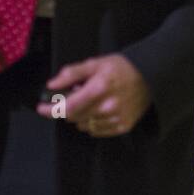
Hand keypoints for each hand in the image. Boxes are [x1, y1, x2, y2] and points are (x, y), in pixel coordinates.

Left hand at [36, 54, 150, 137]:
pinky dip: (91, 123)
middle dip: (67, 108)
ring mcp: (115, 118)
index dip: (51, 109)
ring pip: (83, 125)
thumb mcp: (96, 63)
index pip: (67, 106)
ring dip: (80, 115)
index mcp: (99, 88)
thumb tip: (51, 85)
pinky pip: (96, 131)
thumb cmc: (121, 68)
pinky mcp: (122, 126)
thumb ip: (72, 73)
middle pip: (73, 117)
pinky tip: (98, 110)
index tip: (41, 108)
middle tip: (74, 96)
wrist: (151, 76)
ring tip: (91, 101)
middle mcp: (107, 106)